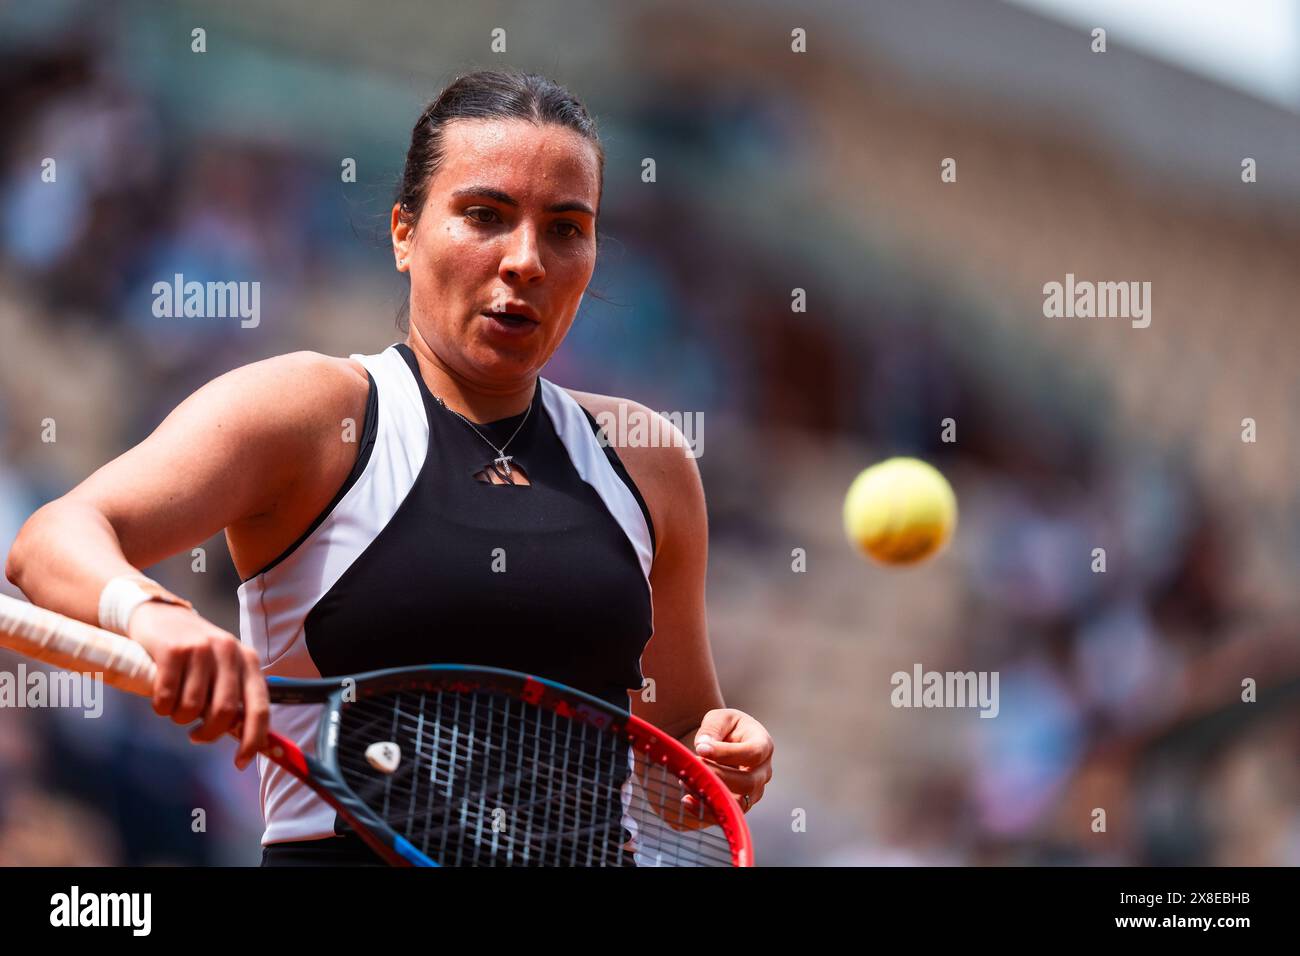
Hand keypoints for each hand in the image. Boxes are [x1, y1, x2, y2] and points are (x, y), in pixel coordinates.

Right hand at [127, 601, 269, 769]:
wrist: (160, 615)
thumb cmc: (195, 653)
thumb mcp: (222, 668)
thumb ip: (234, 696)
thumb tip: (245, 739)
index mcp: (248, 660)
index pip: (259, 707)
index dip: (253, 739)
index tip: (241, 762)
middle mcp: (229, 652)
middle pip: (224, 712)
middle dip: (208, 733)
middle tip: (195, 734)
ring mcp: (201, 649)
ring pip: (192, 708)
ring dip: (180, 718)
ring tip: (176, 707)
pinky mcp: (173, 650)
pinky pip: (167, 697)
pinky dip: (161, 707)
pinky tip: (161, 697)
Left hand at [691, 709, 772, 813]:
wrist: (728, 741)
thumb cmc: (726, 727)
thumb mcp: (719, 718)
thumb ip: (712, 729)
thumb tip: (703, 747)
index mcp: (763, 745)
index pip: (752, 753)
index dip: (726, 753)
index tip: (700, 749)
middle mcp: (764, 771)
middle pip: (748, 782)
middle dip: (718, 776)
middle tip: (694, 766)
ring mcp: (755, 791)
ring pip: (739, 803)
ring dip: (713, 795)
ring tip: (687, 783)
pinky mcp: (742, 804)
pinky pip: (727, 813)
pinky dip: (707, 810)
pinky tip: (687, 800)